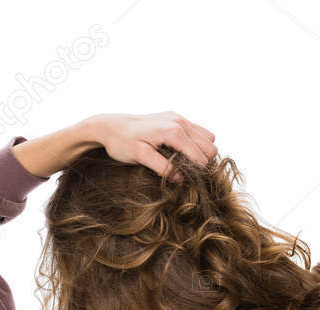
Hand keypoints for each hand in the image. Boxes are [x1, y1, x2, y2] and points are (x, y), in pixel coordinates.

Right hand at [11, 112, 215, 179]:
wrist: (109, 127)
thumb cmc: (141, 131)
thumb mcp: (166, 128)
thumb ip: (187, 136)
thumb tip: (210, 152)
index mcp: (180, 120)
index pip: (210, 141)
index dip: (206, 157)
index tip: (195, 166)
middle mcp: (173, 124)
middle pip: (207, 150)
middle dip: (202, 164)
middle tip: (189, 172)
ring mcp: (157, 136)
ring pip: (191, 155)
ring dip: (191, 169)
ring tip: (182, 174)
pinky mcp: (141, 150)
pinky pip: (166, 167)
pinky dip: (173, 175)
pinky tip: (173, 178)